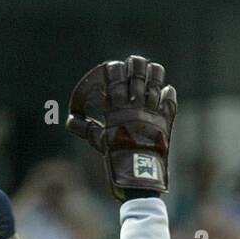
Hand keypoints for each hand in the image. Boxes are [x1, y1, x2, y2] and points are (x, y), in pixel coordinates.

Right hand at [66, 55, 176, 200]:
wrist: (139, 175)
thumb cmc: (116, 157)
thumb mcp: (99, 142)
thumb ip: (87, 129)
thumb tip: (70, 121)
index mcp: (116, 106)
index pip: (115, 75)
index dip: (116, 68)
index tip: (116, 67)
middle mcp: (134, 104)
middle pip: (137, 72)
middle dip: (135, 65)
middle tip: (135, 64)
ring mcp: (151, 110)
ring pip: (156, 81)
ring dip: (154, 74)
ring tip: (153, 70)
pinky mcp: (165, 120)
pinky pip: (169, 101)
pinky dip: (169, 94)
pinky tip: (167, 91)